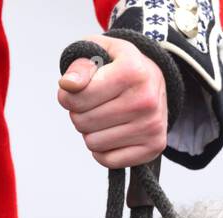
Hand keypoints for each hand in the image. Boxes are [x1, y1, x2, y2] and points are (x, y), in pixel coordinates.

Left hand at [58, 35, 168, 169]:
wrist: (155, 79)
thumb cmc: (121, 66)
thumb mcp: (100, 52)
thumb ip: (80, 65)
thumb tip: (68, 85)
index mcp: (131, 71)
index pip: (78, 99)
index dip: (67, 96)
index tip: (75, 91)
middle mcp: (146, 100)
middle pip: (82, 122)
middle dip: (80, 114)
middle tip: (94, 104)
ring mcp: (151, 126)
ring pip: (93, 144)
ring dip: (92, 132)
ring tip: (106, 116)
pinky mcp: (154, 147)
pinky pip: (108, 160)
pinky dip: (104, 150)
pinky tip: (113, 132)